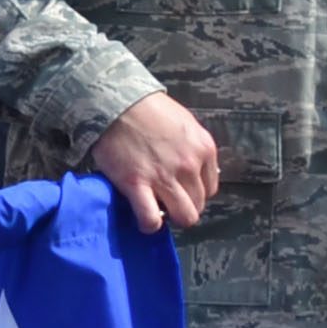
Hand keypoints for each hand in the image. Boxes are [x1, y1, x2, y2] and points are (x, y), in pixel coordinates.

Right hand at [85, 93, 223, 230]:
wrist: (115, 102)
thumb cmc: (147, 109)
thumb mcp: (184, 123)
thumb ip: (193, 147)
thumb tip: (193, 170)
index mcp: (204, 149)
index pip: (210, 187)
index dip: (194, 192)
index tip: (180, 190)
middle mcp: (189, 165)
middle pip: (199, 204)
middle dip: (184, 205)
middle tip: (167, 200)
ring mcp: (164, 177)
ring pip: (184, 216)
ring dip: (172, 218)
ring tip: (158, 211)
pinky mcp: (136, 184)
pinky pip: (151, 219)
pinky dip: (149, 225)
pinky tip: (145, 219)